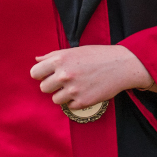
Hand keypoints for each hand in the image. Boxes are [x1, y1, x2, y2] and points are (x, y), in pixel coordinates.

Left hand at [29, 45, 155, 110]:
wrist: (121, 65)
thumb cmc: (97, 55)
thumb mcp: (74, 50)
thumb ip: (53, 56)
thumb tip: (37, 60)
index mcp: (60, 60)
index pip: (35, 73)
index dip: (40, 75)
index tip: (48, 75)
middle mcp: (64, 75)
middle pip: (43, 88)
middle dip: (52, 86)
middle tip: (64, 81)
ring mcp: (73, 90)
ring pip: (55, 99)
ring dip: (63, 95)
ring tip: (76, 86)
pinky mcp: (82, 102)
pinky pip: (69, 106)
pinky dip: (76, 101)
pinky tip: (85, 91)